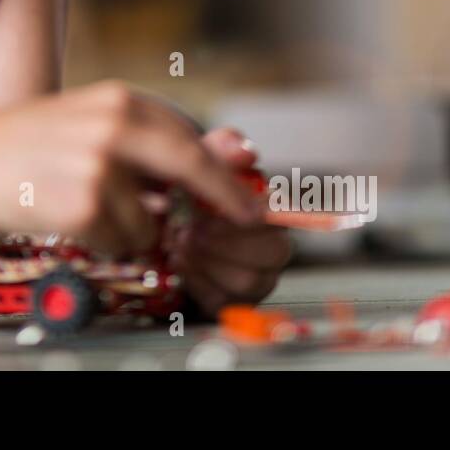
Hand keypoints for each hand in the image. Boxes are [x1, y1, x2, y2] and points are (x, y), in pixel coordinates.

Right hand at [0, 81, 259, 256]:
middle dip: (223, 195)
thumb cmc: (25, 141)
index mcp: (118, 101)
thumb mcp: (88, 122)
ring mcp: (100, 164)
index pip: (188, 136)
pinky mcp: (84, 202)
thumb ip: (144, 139)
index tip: (245, 192)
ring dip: (132, 229)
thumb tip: (213, 156)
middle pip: (189, 165)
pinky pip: (119, 239)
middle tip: (246, 215)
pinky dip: (105, 241)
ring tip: (87, 208)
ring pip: (150, 218)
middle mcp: (114, 126)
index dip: (221, 169)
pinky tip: (71, 218)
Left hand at [169, 127, 291, 314]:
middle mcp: (272, 246)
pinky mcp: (231, 300)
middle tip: (193, 229)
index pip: (283, 215)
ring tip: (180, 243)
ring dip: (209, 261)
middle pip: (275, 254)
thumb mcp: (200, 159)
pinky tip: (180, 262)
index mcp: (272, 210)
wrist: (166, 220)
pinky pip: (224, 301)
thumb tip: (245, 151)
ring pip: (249, 281)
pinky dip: (197, 281)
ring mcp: (256, 277)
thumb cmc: (194, 189)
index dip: (252, 214)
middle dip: (229, 241)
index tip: (215, 209)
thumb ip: (223, 149)